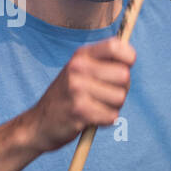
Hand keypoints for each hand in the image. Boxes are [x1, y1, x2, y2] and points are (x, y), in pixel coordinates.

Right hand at [23, 37, 135, 152]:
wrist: (38, 124)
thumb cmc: (67, 97)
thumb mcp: (79, 71)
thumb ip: (103, 63)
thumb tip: (131, 56)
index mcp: (80, 55)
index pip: (116, 46)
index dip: (128, 58)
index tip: (124, 68)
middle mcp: (77, 68)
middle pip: (124, 75)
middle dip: (121, 89)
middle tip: (105, 95)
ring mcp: (77, 89)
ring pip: (119, 98)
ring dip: (112, 107)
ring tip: (95, 107)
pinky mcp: (79, 110)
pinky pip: (111, 116)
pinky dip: (105, 121)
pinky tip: (90, 119)